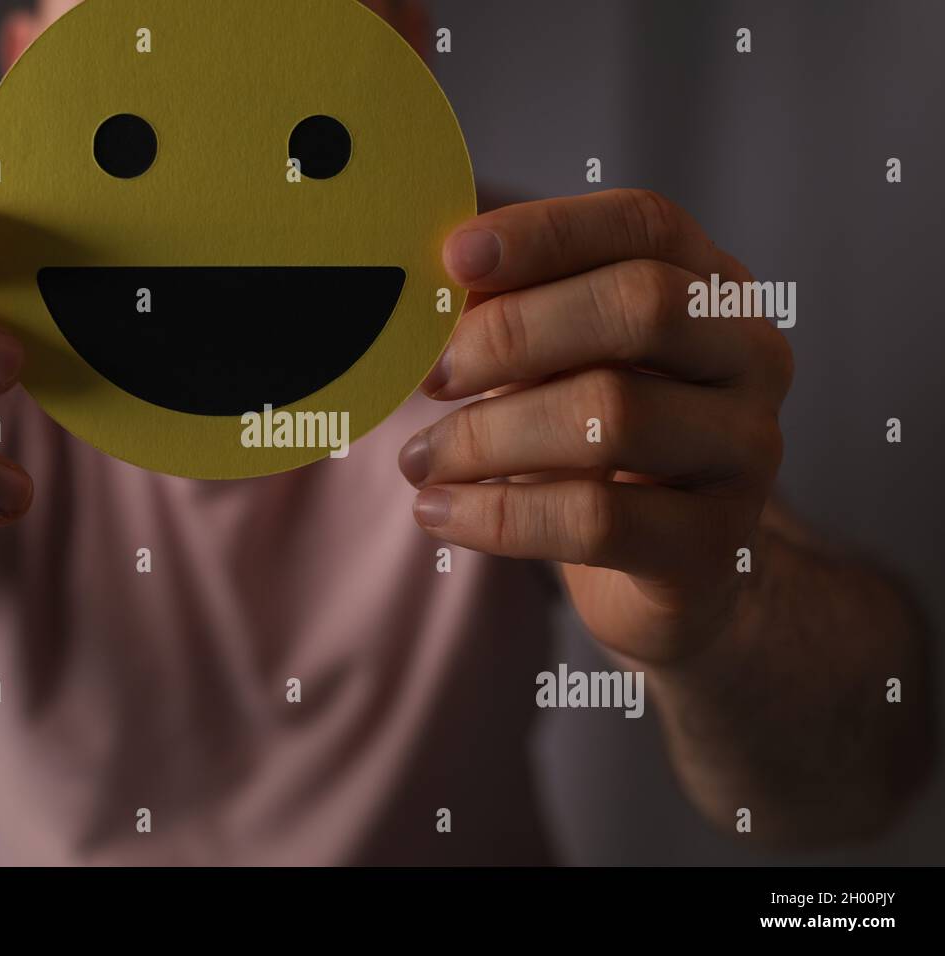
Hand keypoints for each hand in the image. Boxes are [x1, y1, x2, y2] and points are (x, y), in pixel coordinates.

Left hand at [400, 189, 792, 662]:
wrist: (670, 577)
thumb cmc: (596, 449)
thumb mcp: (559, 369)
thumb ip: (515, 317)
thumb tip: (432, 285)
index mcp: (712, 289)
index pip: (643, 226)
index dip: (548, 231)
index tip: (453, 256)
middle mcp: (750, 357)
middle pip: (640, 306)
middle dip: (514, 334)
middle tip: (429, 376)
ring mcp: (746, 451)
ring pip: (612, 415)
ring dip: (487, 436)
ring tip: (418, 460)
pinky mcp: (715, 543)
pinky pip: (596, 519)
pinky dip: (497, 515)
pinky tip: (438, 513)